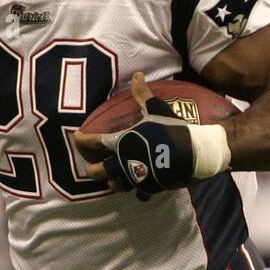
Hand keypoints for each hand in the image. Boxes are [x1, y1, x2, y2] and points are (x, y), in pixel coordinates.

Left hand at [82, 73, 228, 199]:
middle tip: (91, 164)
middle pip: (98, 171)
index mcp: (121, 143)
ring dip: (111, 181)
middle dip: (91, 167)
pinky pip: (139, 194)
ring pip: (115, 185)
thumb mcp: (156, 109)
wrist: (192, 153)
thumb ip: (143, 94)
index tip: (77, 137)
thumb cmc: (171, 129)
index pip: (94, 142)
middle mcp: (124, 163)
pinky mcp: (149, 188)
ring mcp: (136, 178)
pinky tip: (139, 188)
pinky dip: (137, 191)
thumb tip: (137, 74)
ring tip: (112, 177)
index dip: (82, 139)